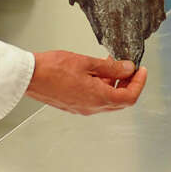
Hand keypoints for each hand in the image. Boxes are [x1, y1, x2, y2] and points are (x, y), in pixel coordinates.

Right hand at [25, 51, 146, 114]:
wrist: (29, 77)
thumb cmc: (53, 68)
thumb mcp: (86, 63)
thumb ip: (110, 67)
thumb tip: (128, 68)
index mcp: (98, 98)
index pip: (129, 97)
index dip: (139, 83)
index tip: (141, 70)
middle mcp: (92, 107)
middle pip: (120, 100)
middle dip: (128, 83)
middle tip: (130, 67)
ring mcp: (82, 108)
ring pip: (107, 100)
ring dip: (114, 84)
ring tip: (111, 64)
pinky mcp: (73, 105)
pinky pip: (95, 99)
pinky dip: (102, 86)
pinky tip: (96, 72)